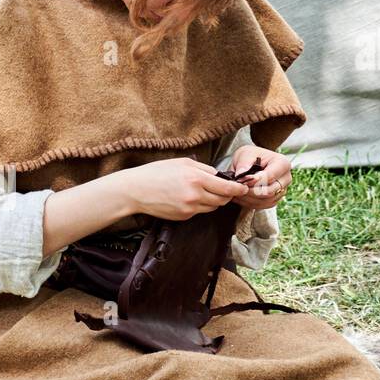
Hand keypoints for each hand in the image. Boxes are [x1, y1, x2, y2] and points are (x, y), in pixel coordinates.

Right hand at [122, 156, 249, 221]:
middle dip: (227, 195)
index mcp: (196, 179)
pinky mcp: (183, 216)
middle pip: (222, 199)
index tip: (244, 187)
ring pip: (212, 207)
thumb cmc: (156, 172)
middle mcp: (195, 195)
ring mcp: (189, 208)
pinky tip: (189, 197)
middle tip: (226, 189)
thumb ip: (204, 169)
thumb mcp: (182, 163)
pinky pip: (199, 211)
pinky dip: (200, 205)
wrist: (136, 191)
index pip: (227, 187)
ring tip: (204, 191)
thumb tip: (219, 176)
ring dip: (213, 200)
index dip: (238, 189)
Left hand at [229, 144, 291, 209]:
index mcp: (282, 164)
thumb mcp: (245, 154)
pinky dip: (250, 203)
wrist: (251, 162)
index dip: (254, 181)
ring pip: (265, 201)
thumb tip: (241, 174)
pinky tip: (241, 196)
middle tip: (237, 188)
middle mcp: (286, 178)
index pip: (270, 177)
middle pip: (269, 192)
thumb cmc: (251, 156)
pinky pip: (263, 205)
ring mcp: (282, 190)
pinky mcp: (275, 199)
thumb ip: (244, 163)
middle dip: (250, 191)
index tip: (241, 180)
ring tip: (237, 191)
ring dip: (248, 199)